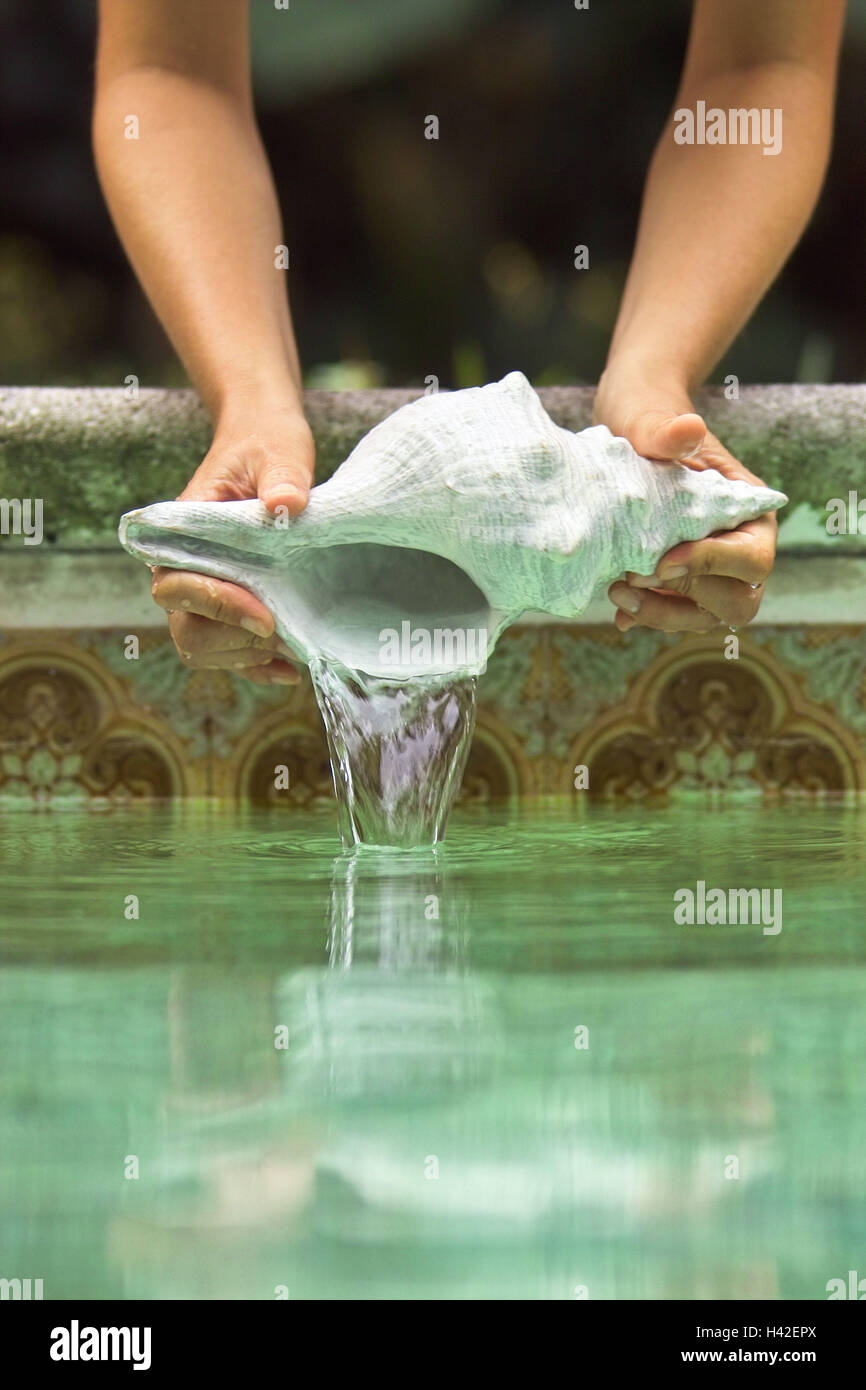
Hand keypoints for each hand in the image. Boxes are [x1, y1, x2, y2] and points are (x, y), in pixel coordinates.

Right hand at [150, 406, 314, 684]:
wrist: (268, 447)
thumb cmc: (266, 445)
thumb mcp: (278, 451)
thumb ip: (282, 475)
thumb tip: (286, 502)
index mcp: (182, 532)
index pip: (178, 586)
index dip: (217, 606)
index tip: (264, 617)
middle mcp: (184, 568)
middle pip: (187, 630)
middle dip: (233, 640)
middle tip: (283, 632)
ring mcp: (205, 591)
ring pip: (205, 648)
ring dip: (247, 656)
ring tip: (294, 643)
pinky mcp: (231, 606)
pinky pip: (231, 652)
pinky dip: (258, 667)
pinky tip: (291, 669)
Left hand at [593, 379, 777, 634]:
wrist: (627, 429)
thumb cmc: (648, 419)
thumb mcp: (650, 420)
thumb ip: (666, 430)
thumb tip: (688, 430)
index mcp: (751, 512)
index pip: (751, 558)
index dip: (711, 566)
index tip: (662, 560)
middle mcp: (738, 548)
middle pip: (736, 602)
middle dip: (684, 601)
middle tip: (632, 579)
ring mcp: (710, 571)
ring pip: (704, 617)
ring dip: (661, 615)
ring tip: (617, 592)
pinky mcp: (678, 583)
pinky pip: (673, 615)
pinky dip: (646, 617)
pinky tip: (619, 611)